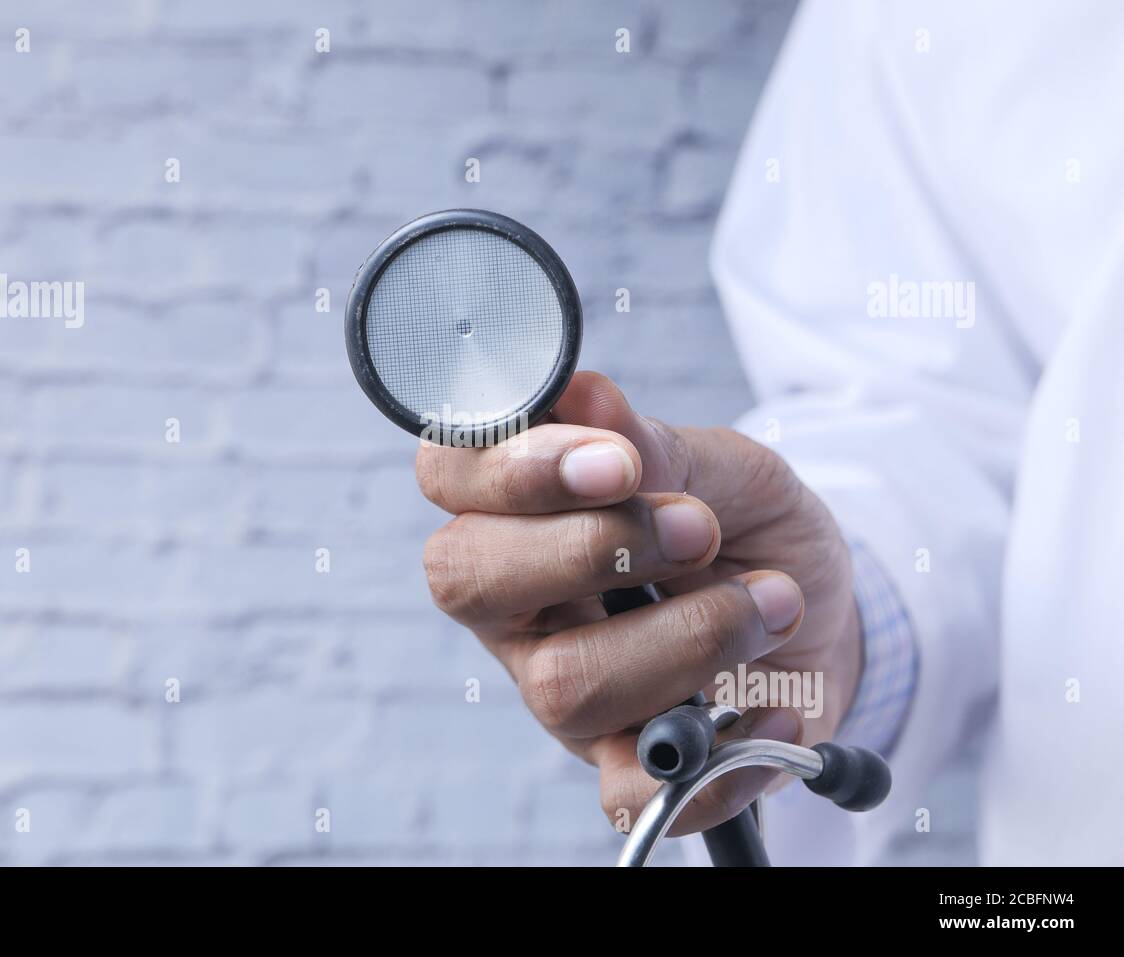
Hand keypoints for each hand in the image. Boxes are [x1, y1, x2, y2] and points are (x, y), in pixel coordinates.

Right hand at [416, 372, 861, 834]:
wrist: (821, 617)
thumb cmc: (749, 531)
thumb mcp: (729, 470)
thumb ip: (660, 444)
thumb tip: (584, 394)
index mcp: (521, 512)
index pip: (450, 474)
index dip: (514, 467)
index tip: (617, 460)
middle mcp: (519, 605)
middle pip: (467, 580)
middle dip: (587, 548)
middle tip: (695, 529)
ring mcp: (561, 690)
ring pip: (560, 684)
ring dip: (685, 636)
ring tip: (772, 603)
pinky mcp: (624, 766)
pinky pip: (630, 795)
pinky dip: (718, 757)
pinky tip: (773, 709)